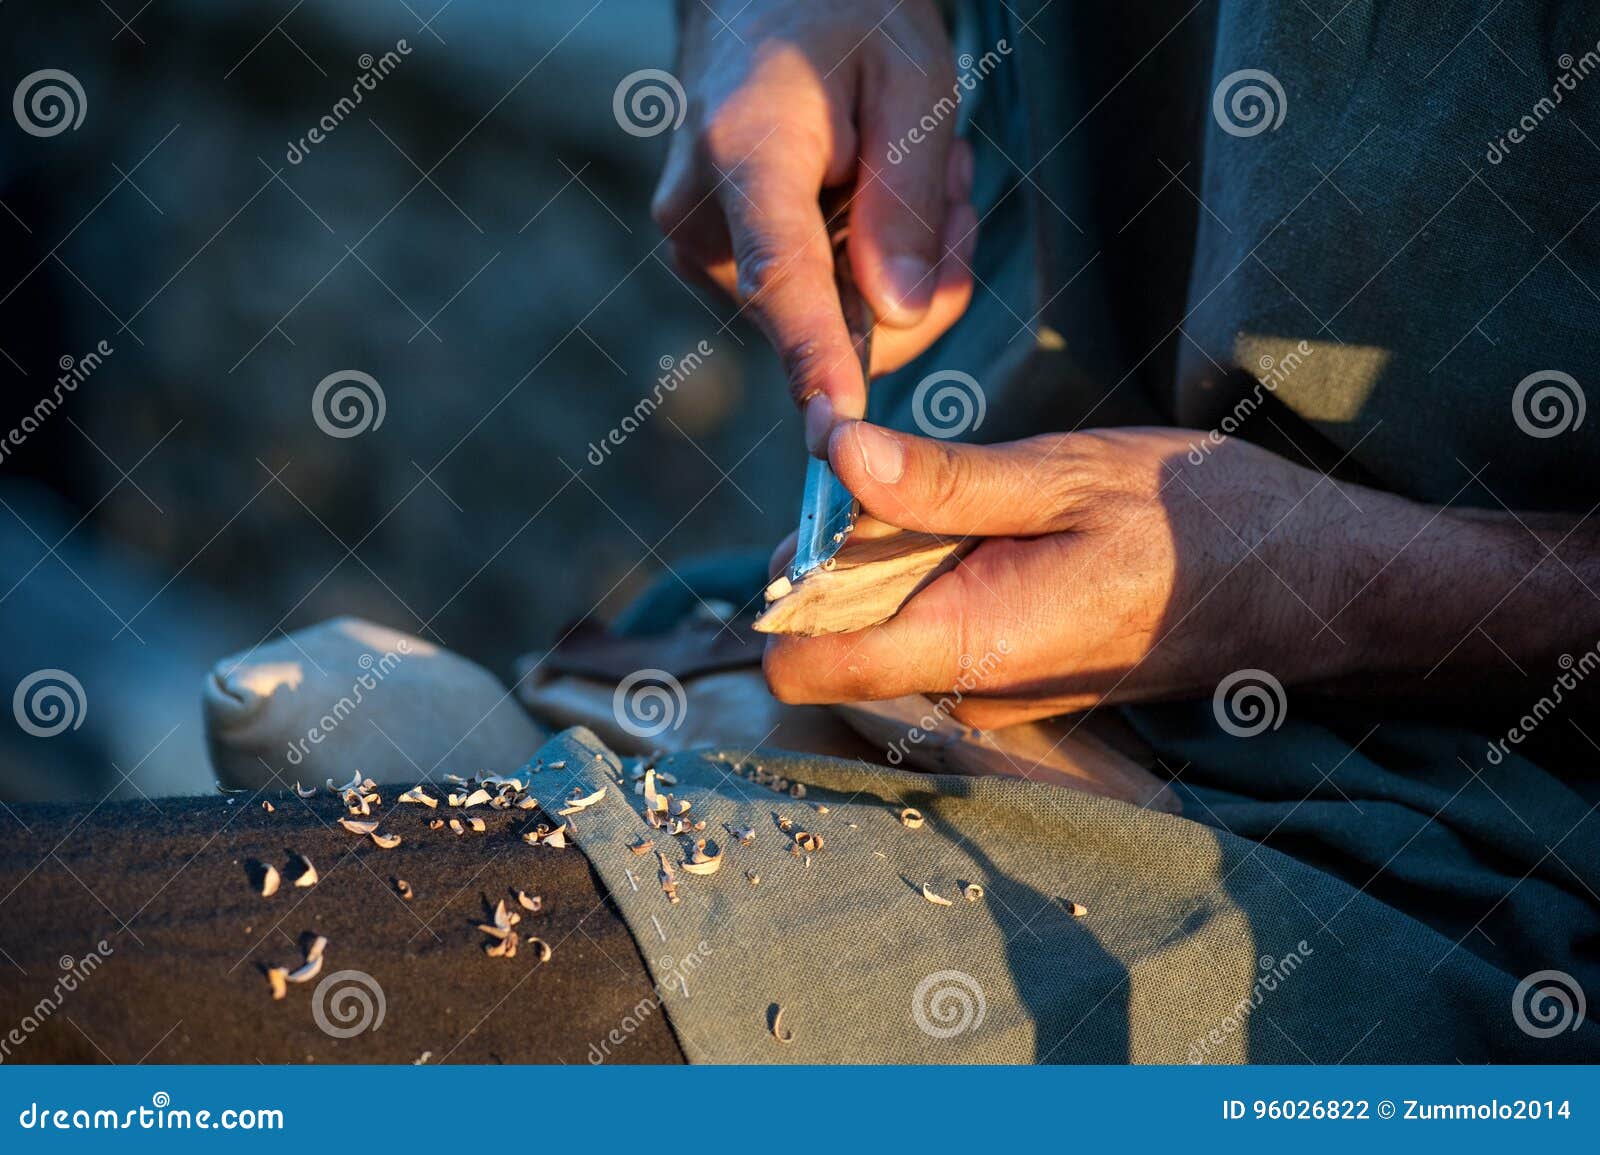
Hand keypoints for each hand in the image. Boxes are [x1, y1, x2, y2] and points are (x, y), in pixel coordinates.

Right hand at [652, 0, 976, 450]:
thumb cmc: (846, 19)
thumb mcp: (913, 80)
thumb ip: (909, 200)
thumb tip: (898, 314)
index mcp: (746, 152)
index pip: (785, 276)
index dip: (816, 357)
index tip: (836, 430)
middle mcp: (703, 217)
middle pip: (831, 315)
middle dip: (917, 274)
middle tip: (952, 177)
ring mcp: (701, 249)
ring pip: (833, 319)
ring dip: (899, 264)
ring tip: (911, 168)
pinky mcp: (716, 266)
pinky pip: (815, 305)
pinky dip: (866, 267)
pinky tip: (874, 194)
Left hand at [763, 423, 1421, 727]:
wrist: (1315, 589)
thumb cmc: (1201, 524)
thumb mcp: (1065, 475)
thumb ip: (940, 482)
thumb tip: (832, 456)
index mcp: (969, 641)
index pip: (802, 667)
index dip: (785, 588)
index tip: (828, 507)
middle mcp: (972, 689)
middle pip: (837, 638)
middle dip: (844, 556)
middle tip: (913, 474)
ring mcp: (999, 692)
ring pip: (891, 628)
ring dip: (902, 558)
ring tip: (979, 496)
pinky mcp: (1024, 677)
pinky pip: (944, 628)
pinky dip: (946, 573)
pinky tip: (1009, 527)